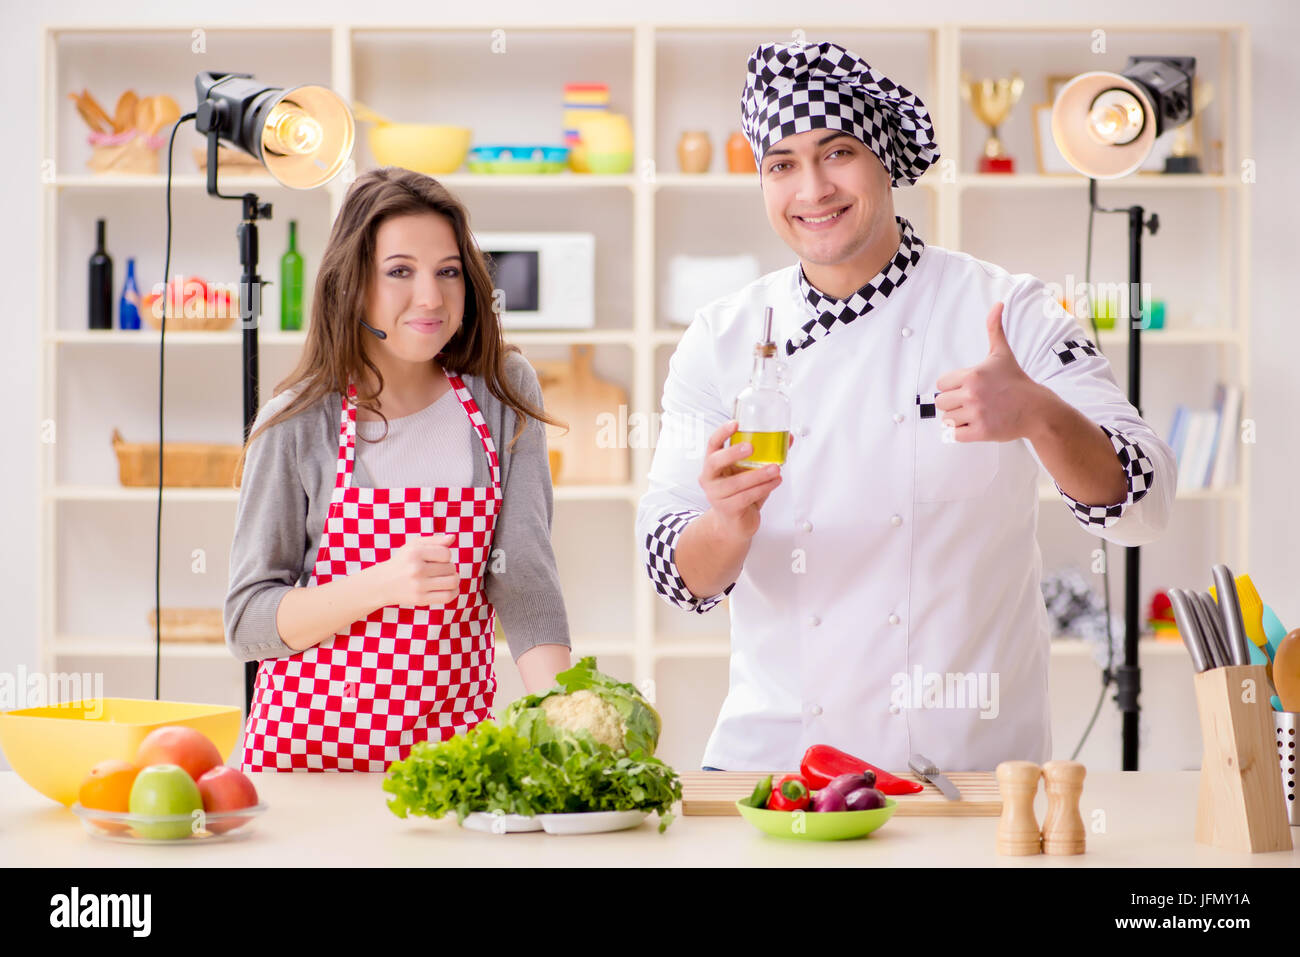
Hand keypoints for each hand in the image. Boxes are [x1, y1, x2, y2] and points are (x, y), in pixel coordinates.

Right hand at [379, 533, 460, 606]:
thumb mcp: (414, 546)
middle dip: (449, 567)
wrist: (383, 584)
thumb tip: (452, 537)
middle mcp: (416, 569)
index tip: (438, 558)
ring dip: (454, 579)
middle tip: (439, 569)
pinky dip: (454, 592)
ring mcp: (418, 586)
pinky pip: (447, 597)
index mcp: (415, 553)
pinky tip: (449, 588)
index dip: (446, 555)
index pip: (446, 553)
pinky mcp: (420, 599)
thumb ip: (434, 540)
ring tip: (447, 577)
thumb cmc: (403, 562)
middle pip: (450, 568)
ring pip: (452, 582)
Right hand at [699, 420, 789, 539]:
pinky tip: (775, 482)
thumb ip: (765, 456)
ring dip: (758, 475)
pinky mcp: (727, 509)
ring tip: (775, 469)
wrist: (734, 524)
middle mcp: (709, 478)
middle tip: (752, 448)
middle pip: (715, 461)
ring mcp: (716, 495)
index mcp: (713, 464)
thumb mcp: (750, 471)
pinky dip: (763, 489)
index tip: (736, 423)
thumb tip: (788, 438)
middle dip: (733, 453)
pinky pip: (745, 497)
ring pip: (736, 482)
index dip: (722, 432)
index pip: (712, 444)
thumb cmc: (741, 493)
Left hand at [934, 302, 1045, 442]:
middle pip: (941, 403)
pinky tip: (977, 424)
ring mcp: (976, 414)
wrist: (1037, 409)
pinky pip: (955, 435)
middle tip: (972, 402)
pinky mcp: (981, 432)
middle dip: (953, 404)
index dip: (952, 387)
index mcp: (972, 375)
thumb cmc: (1016, 381)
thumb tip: (998, 304)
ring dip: (958, 418)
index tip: (968, 388)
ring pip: (947, 419)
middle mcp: (972, 394)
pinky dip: (963, 432)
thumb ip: (994, 329)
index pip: (941, 384)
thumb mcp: (1002, 354)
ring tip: (976, 413)